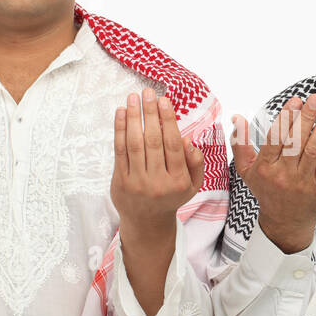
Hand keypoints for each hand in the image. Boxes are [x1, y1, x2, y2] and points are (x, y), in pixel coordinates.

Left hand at [111, 88, 204, 238]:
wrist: (147, 222)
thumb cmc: (171, 196)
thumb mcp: (193, 185)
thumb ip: (195, 163)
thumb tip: (189, 139)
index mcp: (178, 181)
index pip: (174, 145)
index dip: (169, 121)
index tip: (164, 101)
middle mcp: (157, 182)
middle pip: (153, 141)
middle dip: (150, 114)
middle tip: (147, 93)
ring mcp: (137, 182)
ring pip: (135, 144)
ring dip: (133, 118)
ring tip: (133, 98)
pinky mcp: (121, 181)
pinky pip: (120, 151)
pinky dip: (119, 130)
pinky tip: (121, 113)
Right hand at [230, 93, 315, 253]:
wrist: (284, 224)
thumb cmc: (267, 192)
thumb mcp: (247, 171)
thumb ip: (241, 144)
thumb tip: (237, 119)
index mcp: (264, 168)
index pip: (276, 138)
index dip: (286, 118)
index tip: (295, 101)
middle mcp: (283, 174)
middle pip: (296, 141)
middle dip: (306, 117)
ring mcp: (302, 182)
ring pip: (313, 150)